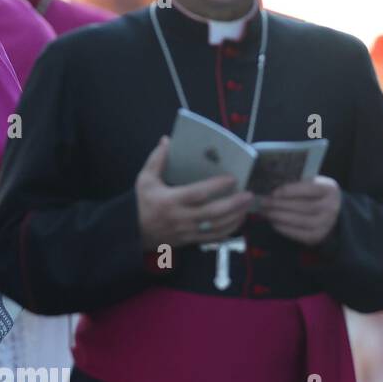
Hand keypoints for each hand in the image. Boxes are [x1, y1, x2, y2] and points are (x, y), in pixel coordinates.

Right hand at [136, 136, 253, 248]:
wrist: (134, 232)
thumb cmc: (142, 203)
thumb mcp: (145, 180)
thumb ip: (157, 160)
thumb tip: (167, 141)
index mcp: (170, 201)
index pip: (198, 194)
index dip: (216, 186)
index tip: (232, 178)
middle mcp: (180, 218)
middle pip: (212, 213)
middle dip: (233, 204)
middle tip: (249, 194)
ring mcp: (186, 232)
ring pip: (216, 227)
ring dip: (235, 217)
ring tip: (247, 205)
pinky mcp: (190, 240)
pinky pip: (213, 238)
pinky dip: (228, 230)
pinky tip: (238, 220)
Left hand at [261, 175, 341, 244]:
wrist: (332, 214)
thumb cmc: (316, 196)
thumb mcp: (313, 185)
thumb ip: (298, 185)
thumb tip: (273, 189)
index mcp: (330, 189)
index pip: (309, 188)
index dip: (289, 191)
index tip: (273, 192)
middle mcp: (331, 207)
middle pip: (302, 206)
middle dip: (279, 204)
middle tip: (263, 203)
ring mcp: (325, 224)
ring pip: (298, 220)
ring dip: (278, 216)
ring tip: (266, 212)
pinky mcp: (317, 237)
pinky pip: (297, 234)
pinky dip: (283, 228)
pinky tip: (273, 222)